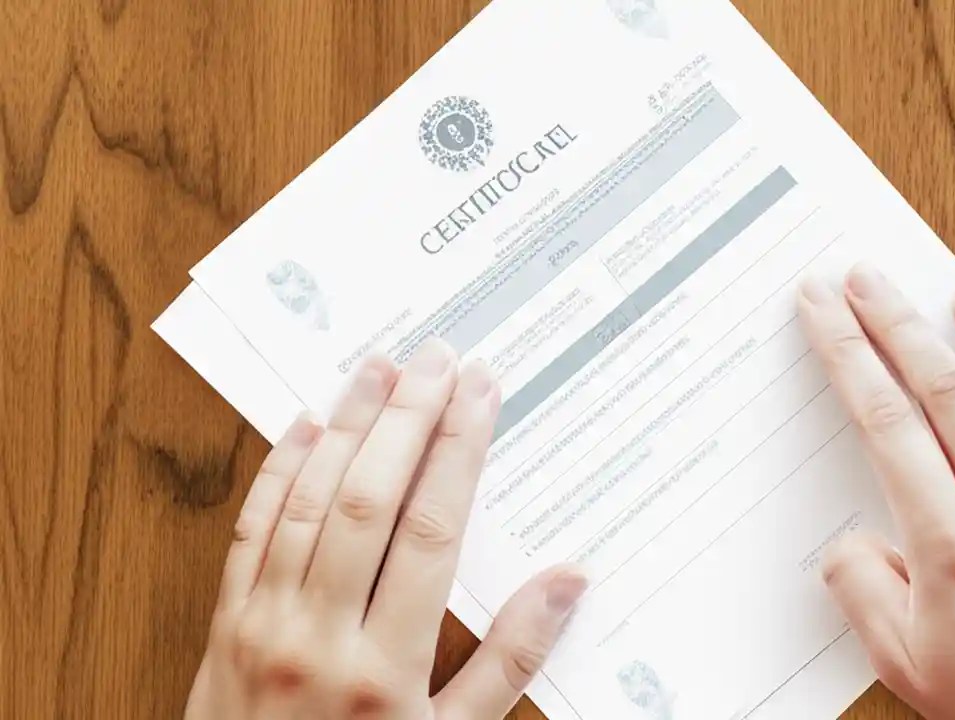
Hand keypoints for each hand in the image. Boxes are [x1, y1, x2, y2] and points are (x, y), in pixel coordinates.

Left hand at [186, 342, 586, 718]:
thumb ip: (509, 661)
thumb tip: (568, 582)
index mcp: (385, 669)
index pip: (430, 531)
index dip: (459, 451)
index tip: (481, 393)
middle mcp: (319, 634)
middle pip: (368, 500)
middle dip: (408, 418)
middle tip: (438, 358)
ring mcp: (264, 624)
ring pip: (306, 501)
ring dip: (345, 427)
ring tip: (379, 369)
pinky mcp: (225, 623)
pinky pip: (249, 531)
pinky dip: (277, 472)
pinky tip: (306, 426)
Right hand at [798, 265, 954, 719]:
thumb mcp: (905, 668)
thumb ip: (863, 593)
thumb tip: (850, 537)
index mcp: (947, 552)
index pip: (885, 428)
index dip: (848, 358)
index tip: (824, 313)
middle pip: (936, 394)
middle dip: (887, 325)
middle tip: (854, 279)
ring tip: (922, 288)